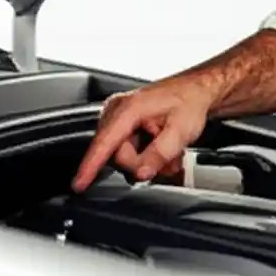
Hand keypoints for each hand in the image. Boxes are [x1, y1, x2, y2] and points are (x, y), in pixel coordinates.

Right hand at [71, 76, 214, 191]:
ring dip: (146, 159)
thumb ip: (158, 155)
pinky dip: (144, 153)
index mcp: (129, 109)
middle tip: (167, 158)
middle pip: (117, 155)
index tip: (79, 184)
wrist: (196, 91)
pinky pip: (125, 148)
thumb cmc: (190, 102)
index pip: (104, 143)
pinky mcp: (123, 123)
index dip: (90, 166)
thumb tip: (141, 173)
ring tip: (167, 150)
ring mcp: (118, 116)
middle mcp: (118, 110)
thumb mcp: (180, 131)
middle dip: (142, 163)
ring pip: (122, 154)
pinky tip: (160, 146)